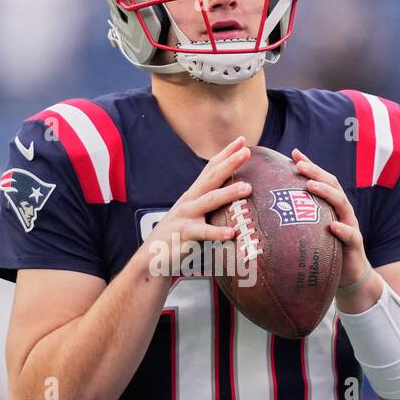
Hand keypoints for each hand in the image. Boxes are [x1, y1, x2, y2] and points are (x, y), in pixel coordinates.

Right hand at [144, 136, 251, 254]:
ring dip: (228, 193)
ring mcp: (185, 216)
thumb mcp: (194, 218)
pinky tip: (231, 233)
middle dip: (229, 163)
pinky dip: (216, 233)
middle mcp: (189, 201)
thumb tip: (234, 200)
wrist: (151, 259)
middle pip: (211, 178)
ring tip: (247, 187)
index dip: (225, 154)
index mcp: (194, 195)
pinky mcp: (183, 235)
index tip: (241, 140)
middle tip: (246, 151)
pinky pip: (202, 233)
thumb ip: (210, 208)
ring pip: (209, 201)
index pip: (211, 170)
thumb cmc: (178, 239)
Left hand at [292, 148, 382, 312]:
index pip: (321, 180)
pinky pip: (350, 235)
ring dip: (326, 193)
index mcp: (331, 206)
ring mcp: (350, 226)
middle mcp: (342, 212)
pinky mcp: (354, 245)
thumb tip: (268, 209)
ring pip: (341, 204)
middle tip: (299, 165)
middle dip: (316, 173)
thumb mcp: (310, 232)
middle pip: (332, 185)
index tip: (294, 153)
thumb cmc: (324, 251)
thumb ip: (297, 219)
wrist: (348, 277)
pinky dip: (342, 229)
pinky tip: (332, 226)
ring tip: (310, 186)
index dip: (310, 166)